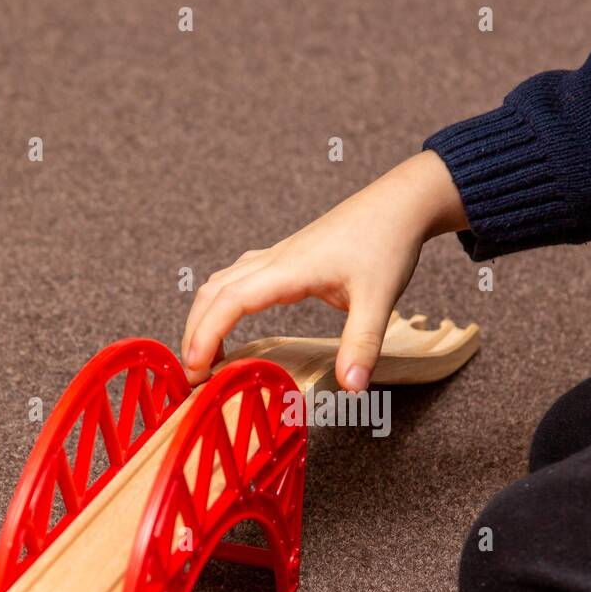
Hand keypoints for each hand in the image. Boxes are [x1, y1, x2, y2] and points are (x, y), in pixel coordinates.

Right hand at [180, 151, 466, 390]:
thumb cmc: (387, 243)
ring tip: (204, 355)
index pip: (230, 301)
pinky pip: (238, 279)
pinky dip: (222, 303)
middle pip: (213, 292)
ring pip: (221, 283)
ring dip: (205, 316)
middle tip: (192, 376)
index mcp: (288, 270)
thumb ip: (362, 343)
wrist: (398, 204)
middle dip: (195, 333)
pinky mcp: (286, 258)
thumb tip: (351, 388)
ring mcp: (277, 257)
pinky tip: (230, 323)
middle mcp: (274, 261)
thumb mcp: (379, 298)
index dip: (206, 334)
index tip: (195, 368)